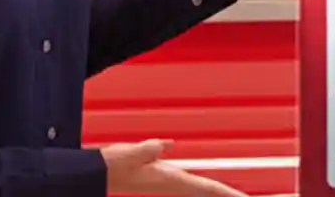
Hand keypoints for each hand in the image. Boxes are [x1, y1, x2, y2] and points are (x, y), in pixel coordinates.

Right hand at [101, 139, 246, 195]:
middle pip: (209, 192)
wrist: (99, 173)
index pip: (206, 187)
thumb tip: (168, 143)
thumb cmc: (115, 165)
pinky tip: (210, 188)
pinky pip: (193, 186)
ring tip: (235, 195)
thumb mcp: (132, 153)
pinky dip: (207, 188)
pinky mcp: (164, 179)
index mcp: (171, 179)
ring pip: (202, 191)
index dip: (226, 194)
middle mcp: (174, 183)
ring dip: (218, 193)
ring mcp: (170, 183)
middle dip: (228, 196)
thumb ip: (150, 149)